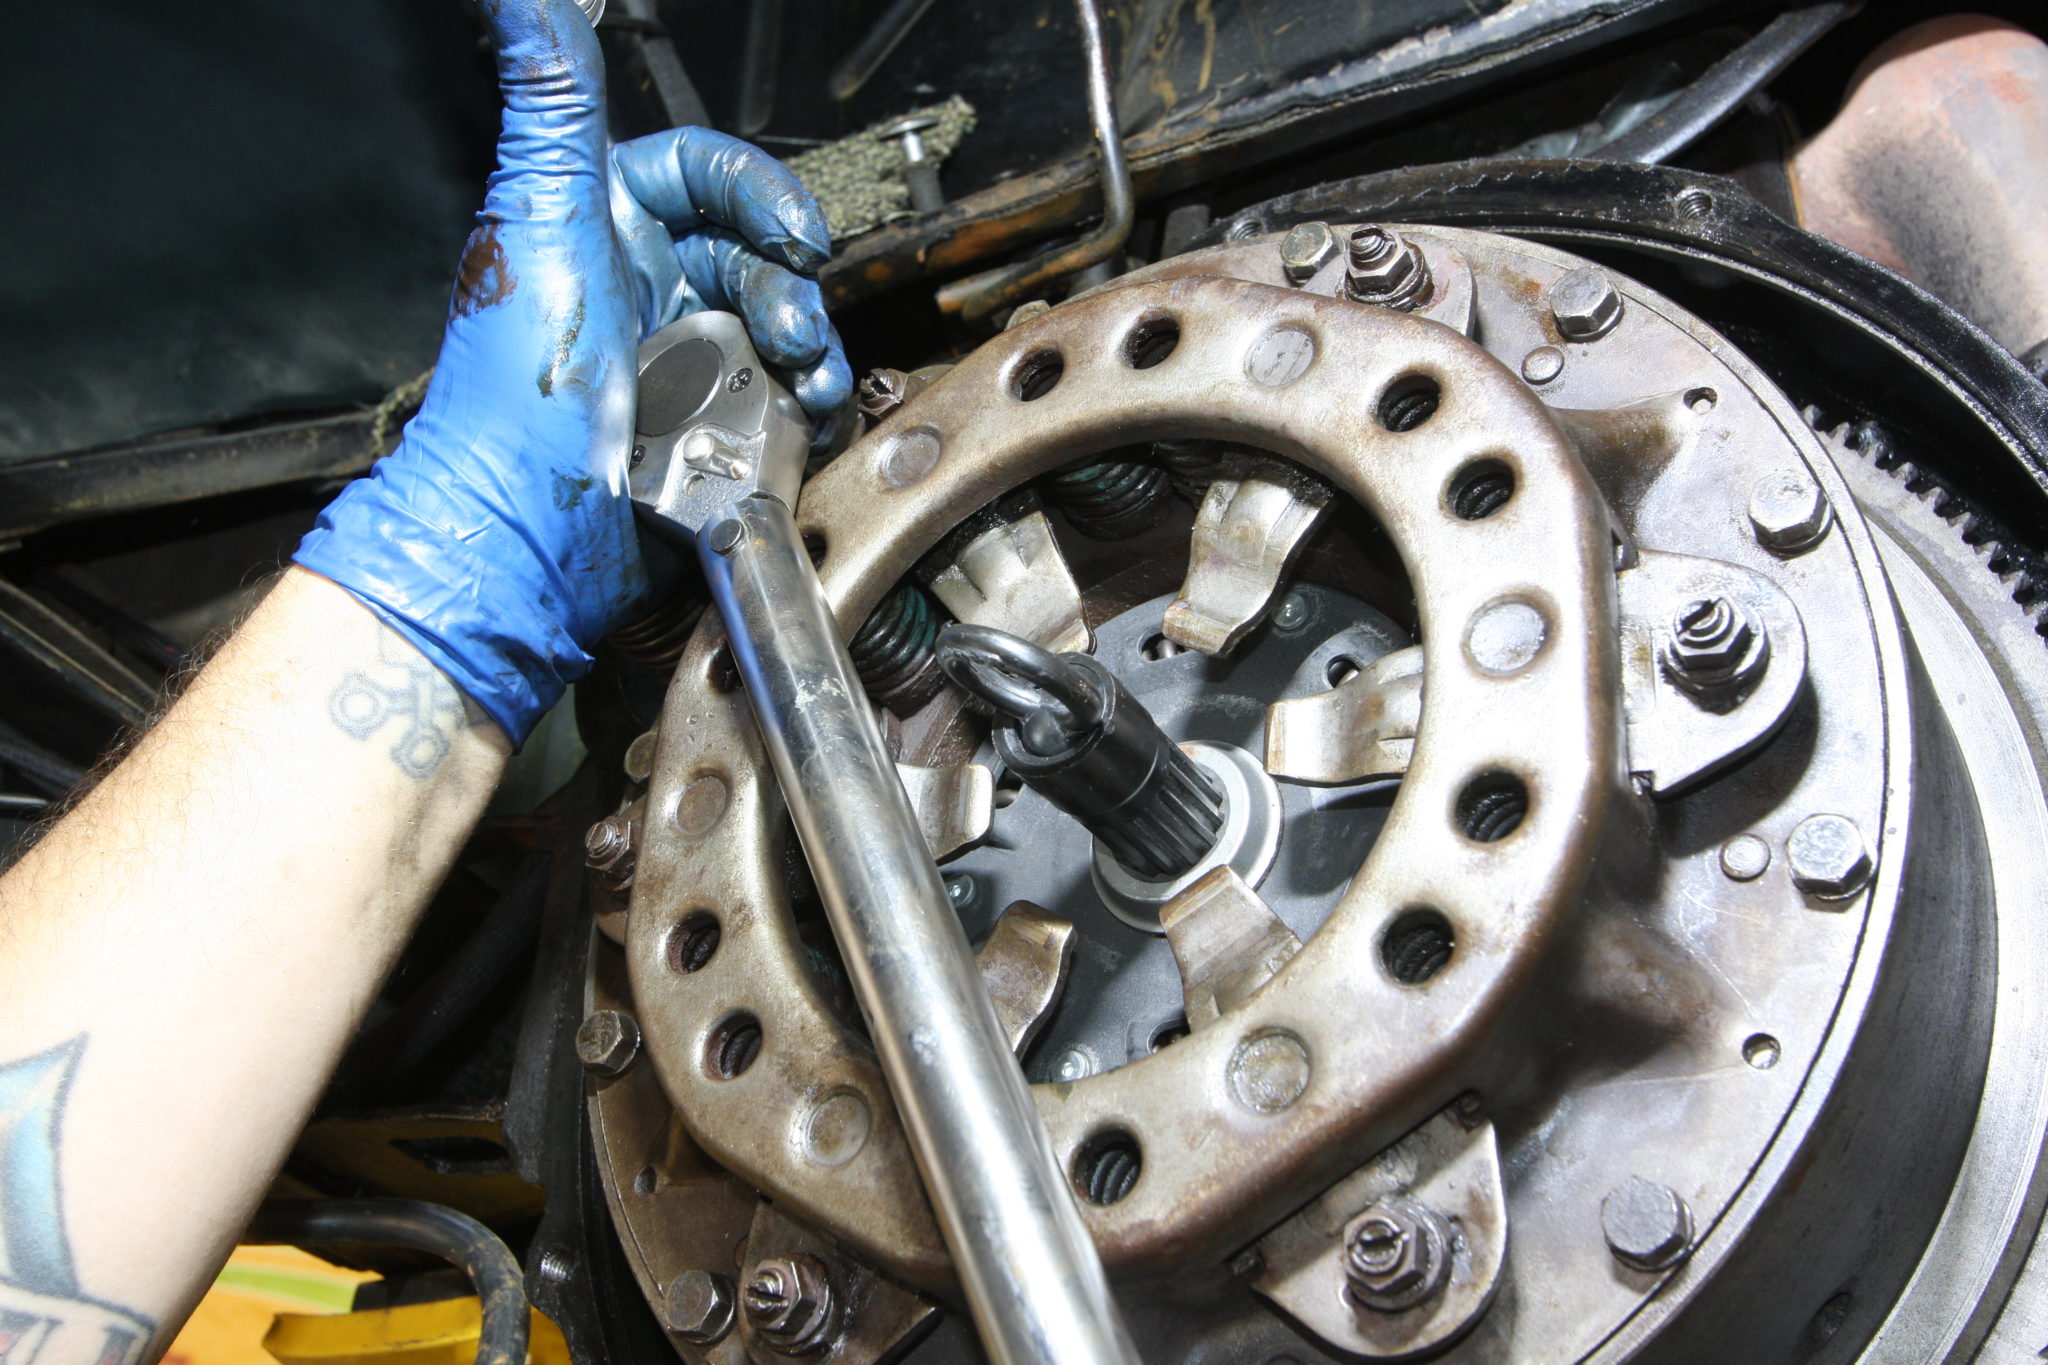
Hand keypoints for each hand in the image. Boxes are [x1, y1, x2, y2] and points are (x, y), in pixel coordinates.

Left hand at [294, 0, 847, 744]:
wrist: (531, 534)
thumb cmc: (520, 390)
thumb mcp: (543, 218)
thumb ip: (552, 98)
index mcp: (602, 228)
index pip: (699, 172)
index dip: (755, 188)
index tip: (794, 230)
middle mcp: (643, 289)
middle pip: (755, 250)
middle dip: (789, 281)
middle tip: (787, 321)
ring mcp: (681, 363)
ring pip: (780, 324)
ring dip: (808, 342)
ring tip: (801, 374)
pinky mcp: (711, 431)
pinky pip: (785, 397)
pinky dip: (807, 402)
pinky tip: (801, 412)